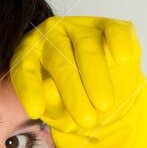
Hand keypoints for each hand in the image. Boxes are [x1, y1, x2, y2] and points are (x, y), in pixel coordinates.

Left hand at [9, 15, 146, 147]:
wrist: (99, 97)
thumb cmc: (68, 102)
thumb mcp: (52, 109)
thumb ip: (46, 106)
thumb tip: (36, 109)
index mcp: (31, 51)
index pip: (25, 66)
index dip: (30, 87)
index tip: (36, 111)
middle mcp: (53, 34)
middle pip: (60, 59)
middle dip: (73, 92)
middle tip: (85, 120)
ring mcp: (82, 27)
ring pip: (87, 48)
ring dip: (96, 78)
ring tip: (104, 105)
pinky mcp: (110, 27)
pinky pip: (114, 32)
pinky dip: (119, 44)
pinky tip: (122, 59)